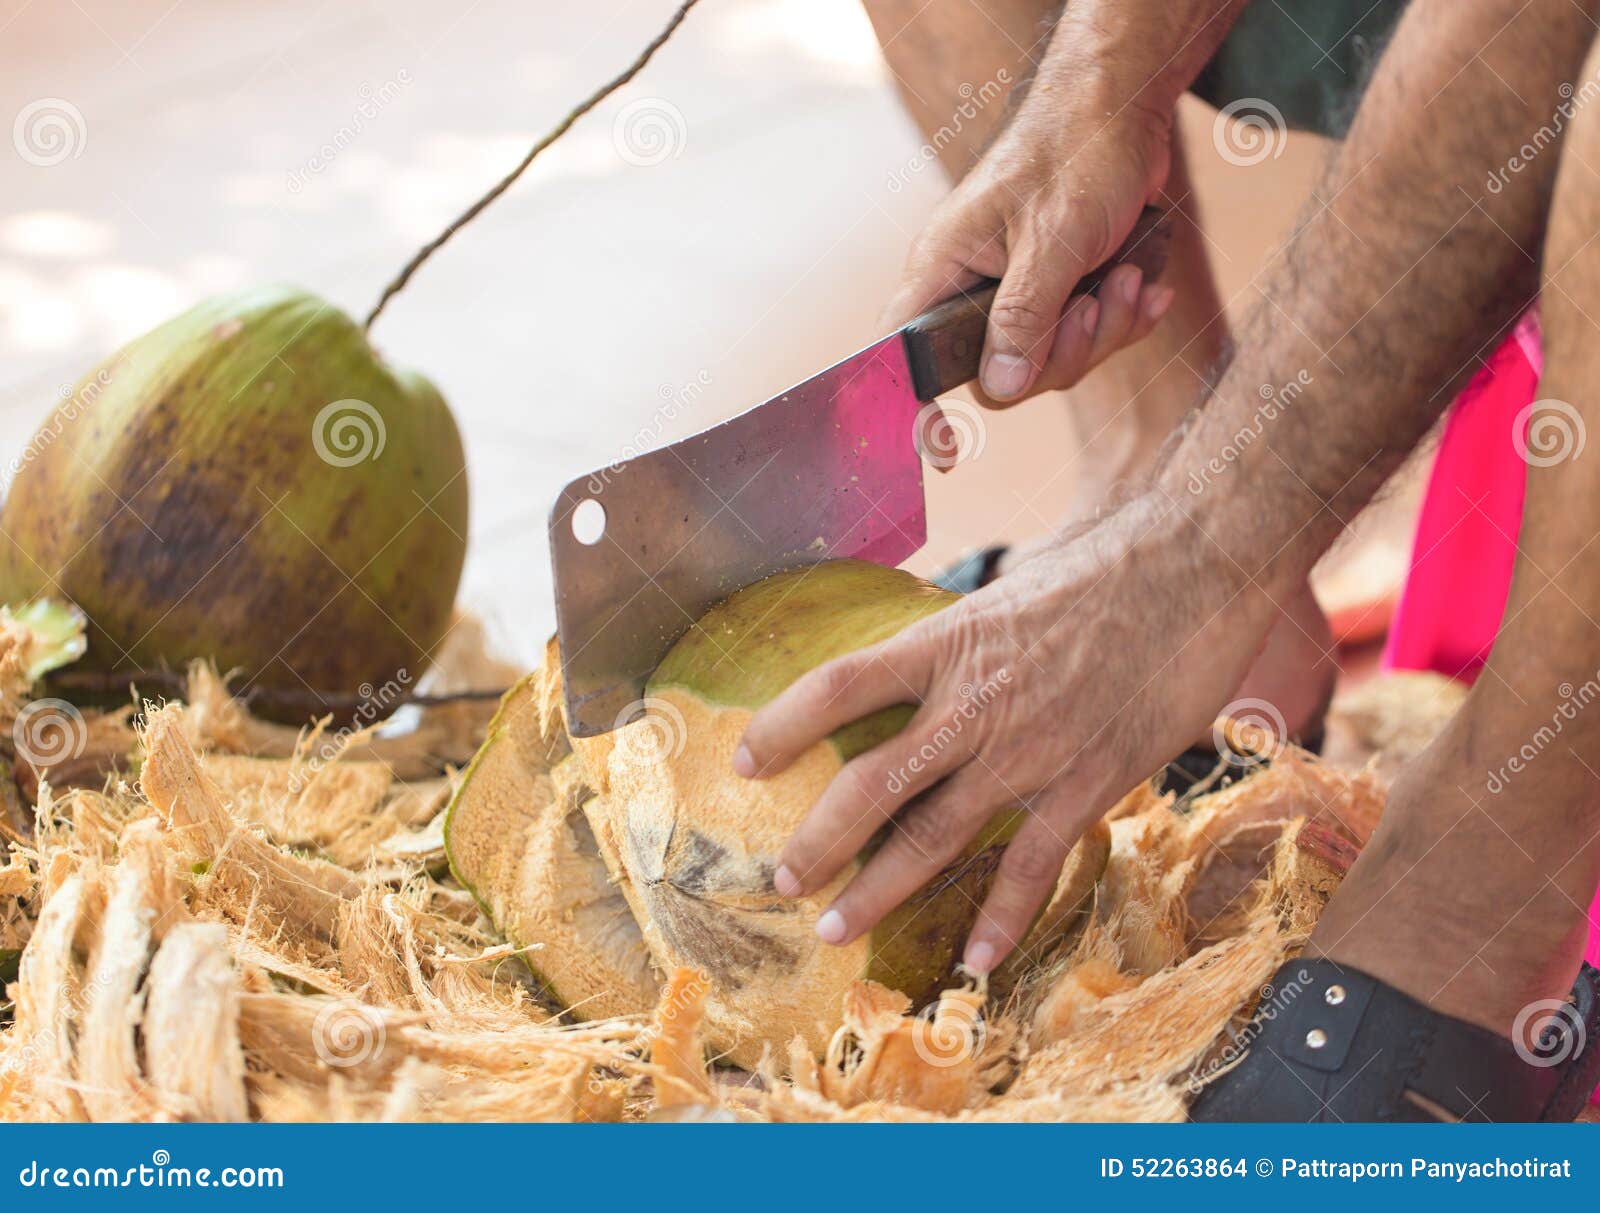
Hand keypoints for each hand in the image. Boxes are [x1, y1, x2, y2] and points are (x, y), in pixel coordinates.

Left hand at [732, 495, 1276, 971]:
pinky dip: (1000, 917)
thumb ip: (952, 646)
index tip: (744, 762)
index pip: (838, 686)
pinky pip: (1031, 863)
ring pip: (936, 835)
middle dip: (819, 840)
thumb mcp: (1001, 596)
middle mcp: (975, 703)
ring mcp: (1030, 749)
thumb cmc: (1098, 570)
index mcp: (944, 645)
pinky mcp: (1088, 780)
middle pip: (873, 782)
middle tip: (782, 880)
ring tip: (835, 930)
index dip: (782, 726)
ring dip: (879, 892)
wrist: (1193, 564)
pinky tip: (973, 959)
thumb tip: (910, 668)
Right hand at [882, 82, 1176, 406]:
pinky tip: (1145, 284)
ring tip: (1129, 279)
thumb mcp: (1053, 238)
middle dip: (1062, 353)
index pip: (908, 354)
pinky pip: (1083, 337)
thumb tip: (999, 386)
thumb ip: (1023, 317)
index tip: (941, 452)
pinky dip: (1121, 318)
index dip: (918, 407)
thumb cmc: (1077, 151)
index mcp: (943, 269)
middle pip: (1000, 372)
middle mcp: (971, 287)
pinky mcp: (1057, 291)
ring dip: (1103, 329)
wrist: (1124, 107)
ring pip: (1049, 360)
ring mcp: (1015, 292)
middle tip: (1093, 308)